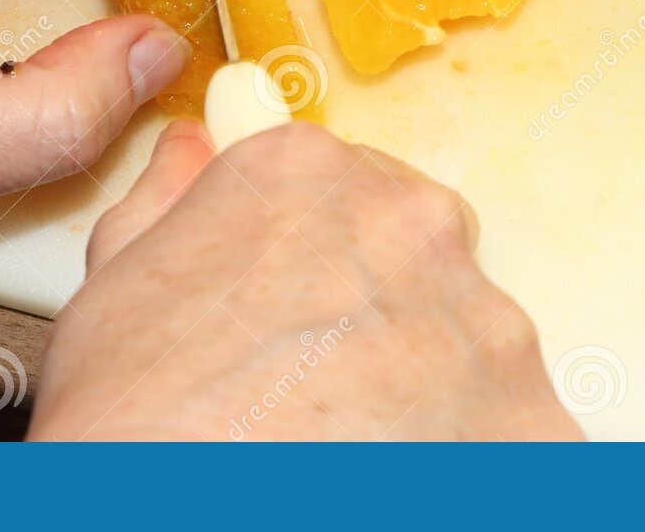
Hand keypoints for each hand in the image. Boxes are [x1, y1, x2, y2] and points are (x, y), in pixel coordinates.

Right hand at [29, 122, 580, 440]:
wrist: (179, 509)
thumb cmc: (136, 416)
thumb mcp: (114, 285)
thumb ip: (169, 198)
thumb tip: (191, 149)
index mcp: (312, 173)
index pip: (348, 184)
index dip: (322, 252)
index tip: (302, 302)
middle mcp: (412, 223)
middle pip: (422, 251)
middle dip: (388, 308)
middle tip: (323, 386)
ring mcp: (484, 321)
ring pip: (475, 340)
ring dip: (434, 383)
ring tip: (357, 443)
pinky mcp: (530, 415)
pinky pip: (516, 426)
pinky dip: (476, 453)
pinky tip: (412, 474)